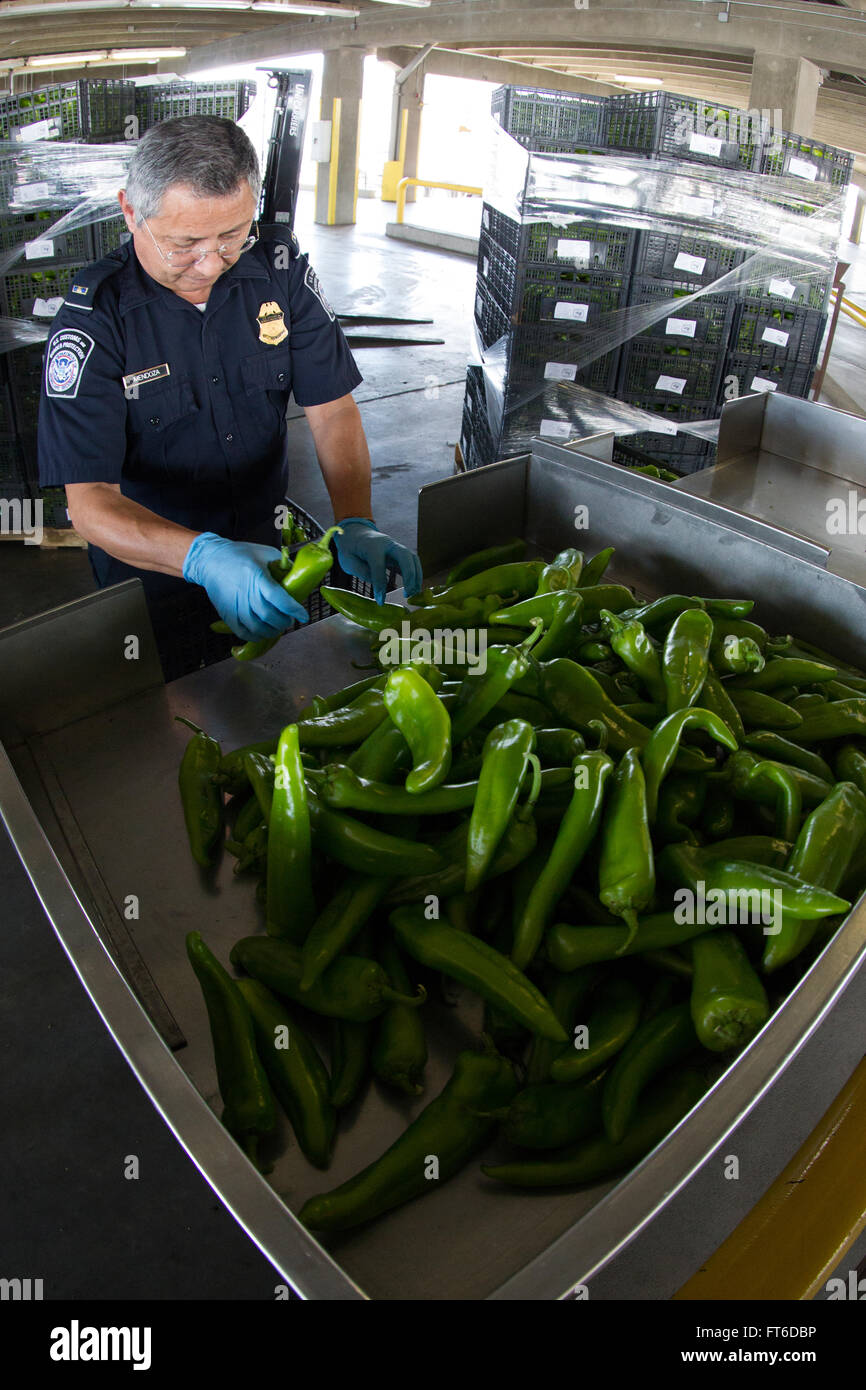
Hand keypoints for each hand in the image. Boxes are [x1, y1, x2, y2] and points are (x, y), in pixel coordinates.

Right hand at [183, 533, 308, 641]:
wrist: (210, 560)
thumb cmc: (239, 554)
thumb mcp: (264, 552)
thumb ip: (282, 564)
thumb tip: (297, 575)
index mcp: (257, 577)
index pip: (279, 598)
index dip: (294, 610)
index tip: (303, 615)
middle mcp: (246, 593)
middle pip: (270, 616)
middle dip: (284, 622)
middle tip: (289, 619)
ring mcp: (235, 606)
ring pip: (258, 628)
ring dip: (272, 631)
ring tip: (278, 626)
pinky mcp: (227, 614)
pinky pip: (243, 632)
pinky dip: (256, 636)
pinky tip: (263, 632)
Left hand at [333, 519, 422, 604]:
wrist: (356, 533)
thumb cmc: (350, 548)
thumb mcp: (347, 560)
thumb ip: (361, 572)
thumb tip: (378, 585)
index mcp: (371, 545)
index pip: (378, 565)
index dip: (380, 584)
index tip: (381, 601)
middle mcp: (387, 543)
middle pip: (404, 555)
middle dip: (409, 575)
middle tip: (408, 594)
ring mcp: (396, 546)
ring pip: (413, 558)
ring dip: (416, 576)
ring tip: (412, 594)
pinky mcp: (400, 553)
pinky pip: (413, 562)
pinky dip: (416, 575)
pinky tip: (413, 589)